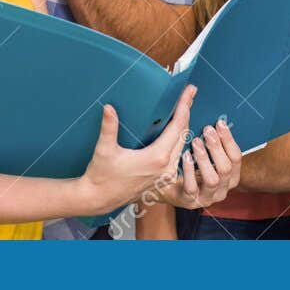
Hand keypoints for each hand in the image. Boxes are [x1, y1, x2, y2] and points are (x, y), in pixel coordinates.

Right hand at [79, 85, 195, 214]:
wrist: (99, 199)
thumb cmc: (101, 176)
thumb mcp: (104, 150)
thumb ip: (109, 128)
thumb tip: (109, 108)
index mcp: (157, 158)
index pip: (177, 127)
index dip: (184, 106)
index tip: (189, 91)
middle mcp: (166, 167)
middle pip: (183, 133)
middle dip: (187, 111)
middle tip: (190, 93)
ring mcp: (166, 175)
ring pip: (182, 145)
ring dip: (183, 125)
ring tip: (184, 107)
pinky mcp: (163, 179)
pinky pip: (177, 155)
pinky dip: (178, 139)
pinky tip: (176, 130)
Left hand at [158, 118, 241, 208]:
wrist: (168, 188)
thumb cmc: (190, 167)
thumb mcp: (205, 154)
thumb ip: (212, 141)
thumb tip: (216, 119)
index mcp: (230, 177)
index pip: (236, 158)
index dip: (229, 140)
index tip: (219, 123)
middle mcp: (222, 190)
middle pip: (226, 169)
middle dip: (217, 147)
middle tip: (207, 130)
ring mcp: (206, 198)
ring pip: (212, 180)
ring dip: (205, 159)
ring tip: (195, 142)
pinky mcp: (190, 202)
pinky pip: (191, 188)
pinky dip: (189, 170)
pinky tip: (185, 156)